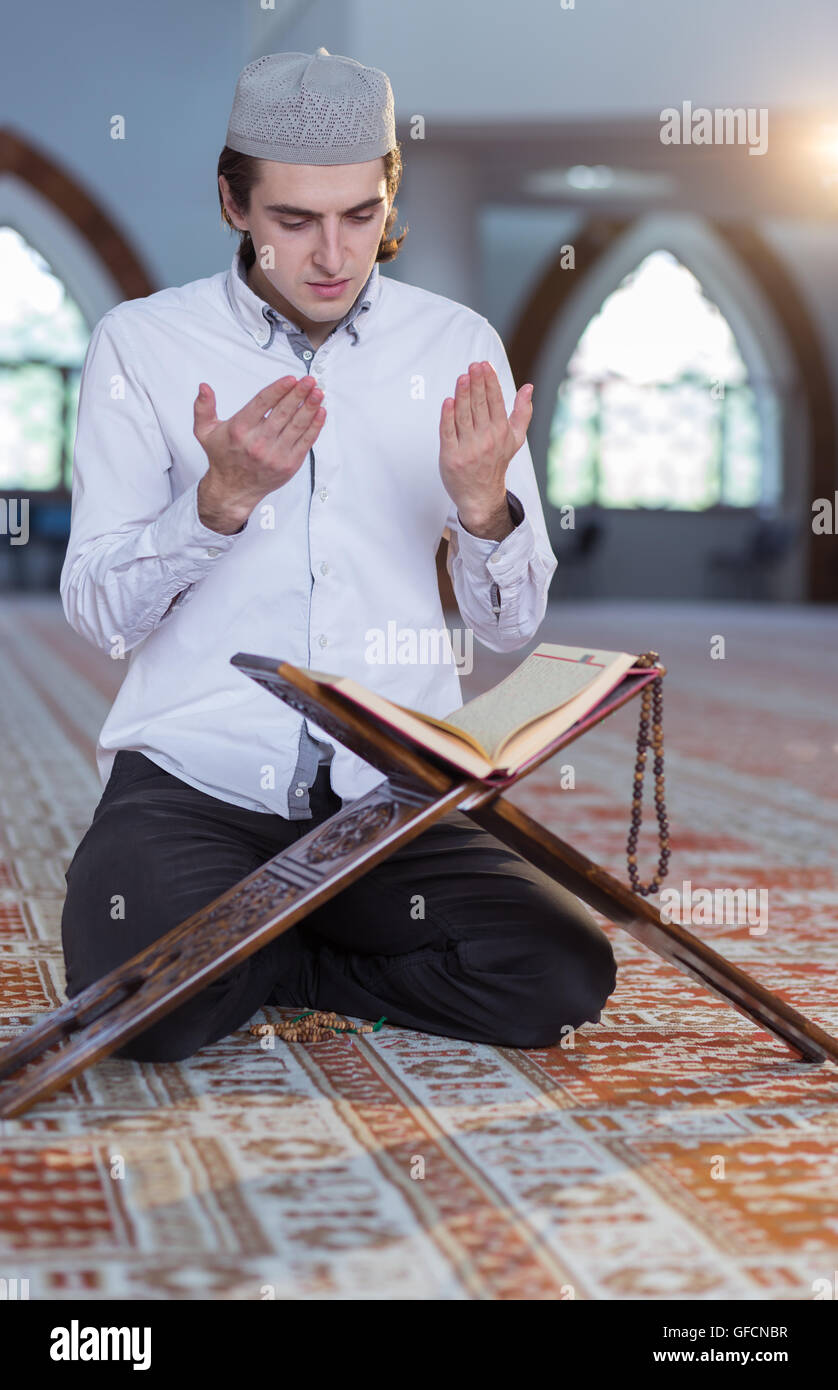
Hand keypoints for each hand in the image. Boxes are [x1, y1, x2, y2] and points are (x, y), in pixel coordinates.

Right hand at [193, 375, 325, 532]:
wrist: (233, 490)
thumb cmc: (223, 458)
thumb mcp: (205, 432)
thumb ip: (203, 408)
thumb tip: (204, 387)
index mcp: (240, 430)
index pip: (262, 404)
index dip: (279, 389)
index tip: (291, 379)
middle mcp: (258, 443)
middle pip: (283, 413)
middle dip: (299, 394)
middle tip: (309, 381)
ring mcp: (275, 455)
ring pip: (297, 426)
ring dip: (310, 407)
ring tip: (318, 392)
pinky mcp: (288, 465)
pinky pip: (305, 443)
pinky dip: (315, 427)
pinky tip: (320, 412)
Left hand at [438, 361, 532, 536]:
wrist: (481, 496)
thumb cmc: (495, 464)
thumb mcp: (515, 439)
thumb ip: (522, 412)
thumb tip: (528, 387)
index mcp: (501, 432)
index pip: (496, 401)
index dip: (490, 381)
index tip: (485, 365)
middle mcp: (486, 439)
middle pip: (480, 405)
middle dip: (477, 383)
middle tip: (473, 366)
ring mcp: (468, 448)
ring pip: (464, 415)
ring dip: (463, 394)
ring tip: (462, 377)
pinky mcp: (451, 456)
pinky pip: (448, 433)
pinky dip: (448, 417)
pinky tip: (448, 401)